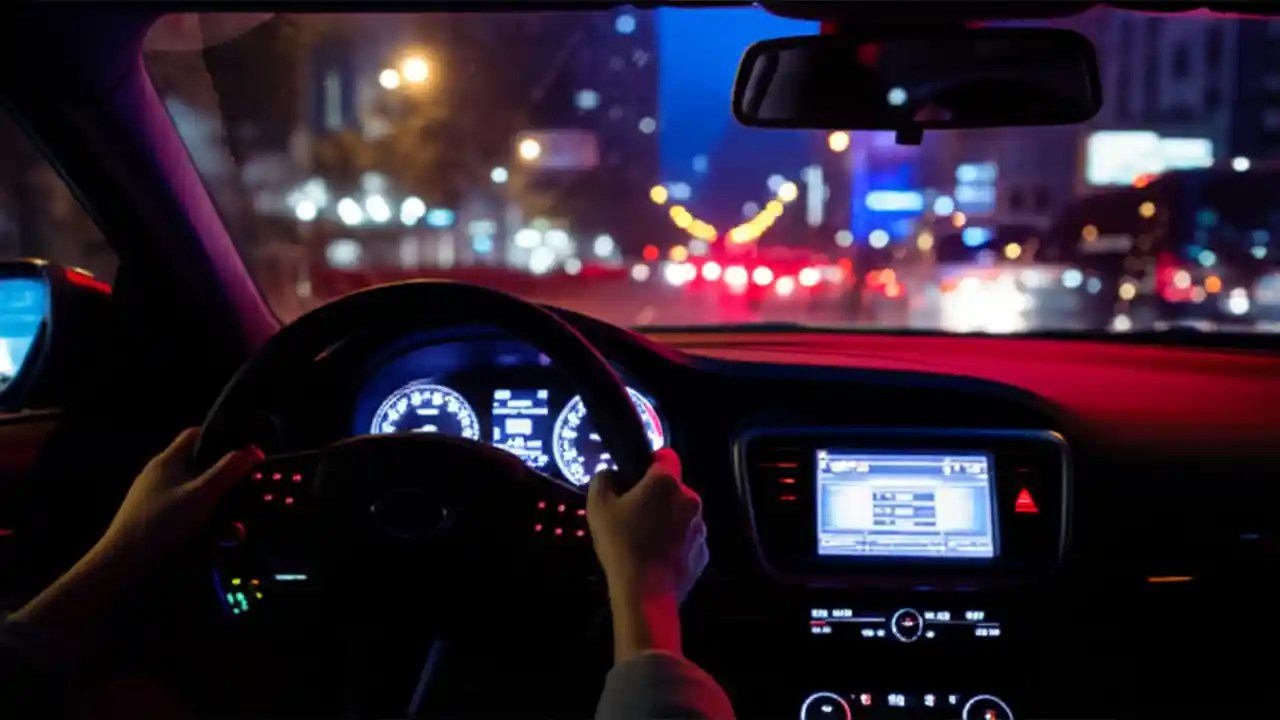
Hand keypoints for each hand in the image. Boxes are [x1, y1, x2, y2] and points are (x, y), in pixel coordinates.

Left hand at [97, 428, 261, 564]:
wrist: (124, 566)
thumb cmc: (163, 523)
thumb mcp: (202, 494)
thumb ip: (228, 471)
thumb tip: (251, 453)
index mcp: (168, 461)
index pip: (196, 434)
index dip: (222, 438)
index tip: (246, 453)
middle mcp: (163, 477)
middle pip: (203, 468)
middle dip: (229, 483)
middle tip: (250, 494)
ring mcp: (160, 501)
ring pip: (201, 497)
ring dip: (223, 511)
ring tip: (237, 530)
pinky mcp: (160, 524)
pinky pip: (191, 517)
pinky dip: (209, 527)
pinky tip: (222, 541)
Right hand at [587, 448, 707, 600]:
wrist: (645, 593)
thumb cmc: (621, 544)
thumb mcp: (598, 507)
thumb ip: (602, 479)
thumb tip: (609, 472)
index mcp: (666, 482)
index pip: (666, 456)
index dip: (651, 463)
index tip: (636, 479)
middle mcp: (690, 499)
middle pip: (674, 488)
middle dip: (657, 496)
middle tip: (634, 514)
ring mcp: (701, 527)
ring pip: (682, 514)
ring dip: (668, 520)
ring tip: (646, 540)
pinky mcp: (703, 552)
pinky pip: (688, 539)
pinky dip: (676, 543)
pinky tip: (657, 558)